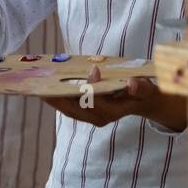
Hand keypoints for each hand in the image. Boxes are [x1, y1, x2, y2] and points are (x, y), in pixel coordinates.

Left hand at [41, 64, 185, 129]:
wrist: (142, 101)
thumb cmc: (143, 93)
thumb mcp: (148, 90)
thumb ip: (141, 88)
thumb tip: (132, 83)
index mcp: (113, 112)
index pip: (96, 102)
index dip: (91, 88)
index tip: (92, 70)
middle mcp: (99, 117)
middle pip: (75, 108)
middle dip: (59, 97)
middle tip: (44, 84)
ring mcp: (91, 116)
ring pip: (68, 108)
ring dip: (54, 98)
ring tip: (39, 85)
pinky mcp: (85, 111)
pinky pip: (67, 106)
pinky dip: (57, 97)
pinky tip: (47, 86)